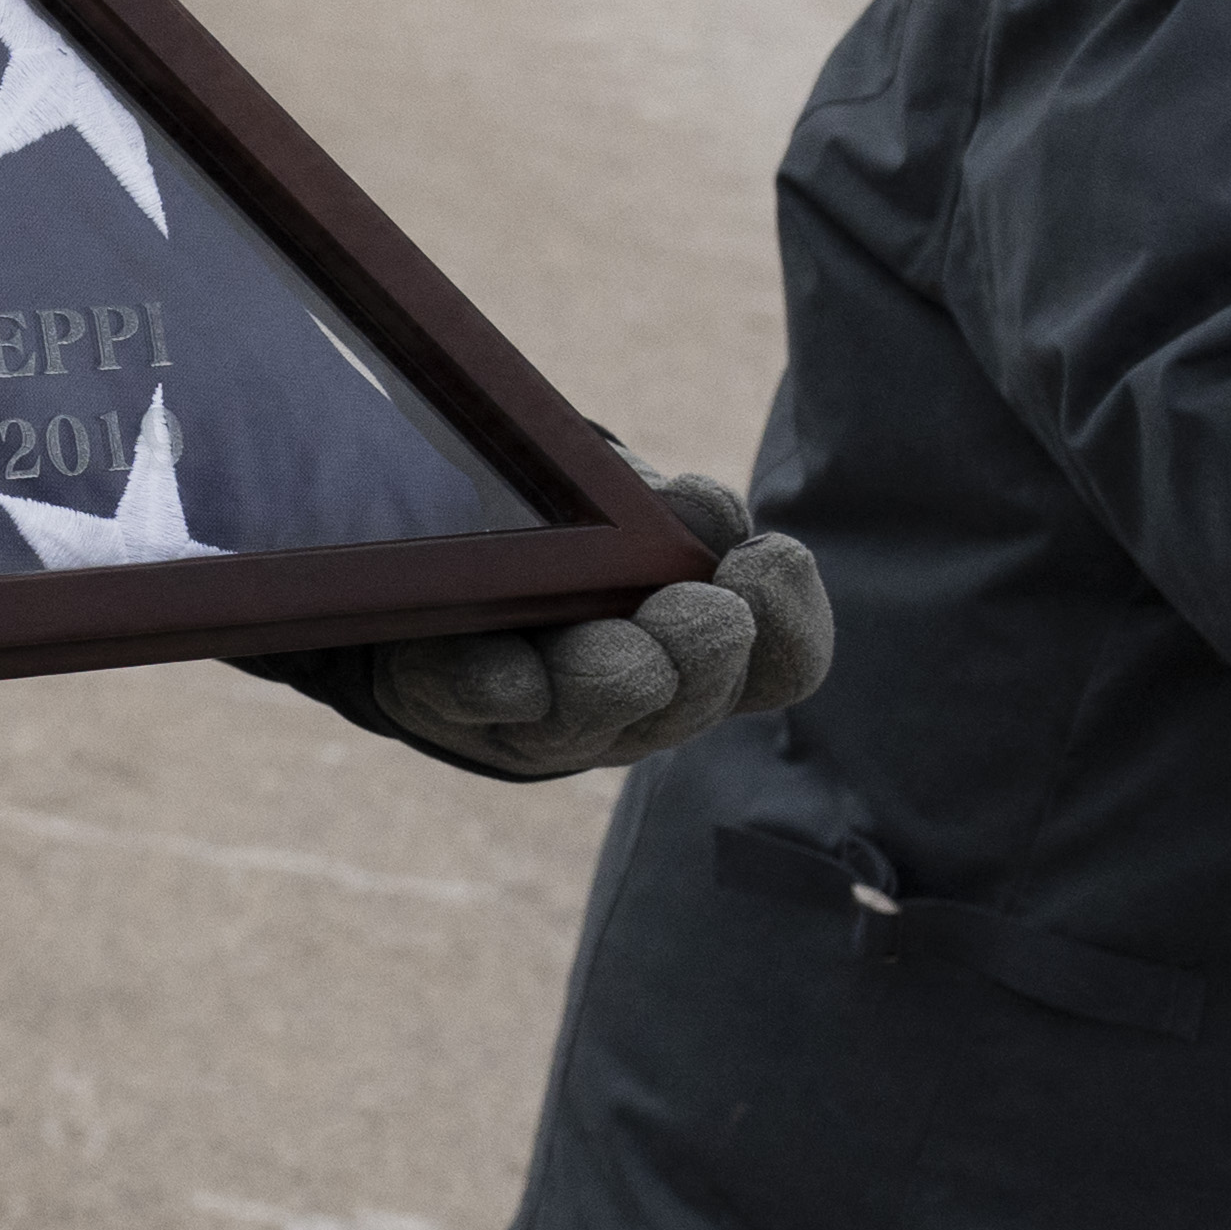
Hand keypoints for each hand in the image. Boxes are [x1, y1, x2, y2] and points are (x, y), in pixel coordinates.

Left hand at [368, 467, 833, 782]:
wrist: (438, 587)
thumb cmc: (569, 545)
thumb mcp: (634, 512)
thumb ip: (675, 516)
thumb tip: (710, 514)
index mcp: (703, 656)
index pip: (783, 661)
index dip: (792, 623)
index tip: (768, 555)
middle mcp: (637, 703)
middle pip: (692, 699)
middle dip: (701, 653)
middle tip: (709, 611)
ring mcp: (545, 717)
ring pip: (592, 714)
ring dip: (615, 681)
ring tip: (631, 657)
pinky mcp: (450, 700)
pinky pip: (477, 697)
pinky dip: (494, 684)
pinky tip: (506, 669)